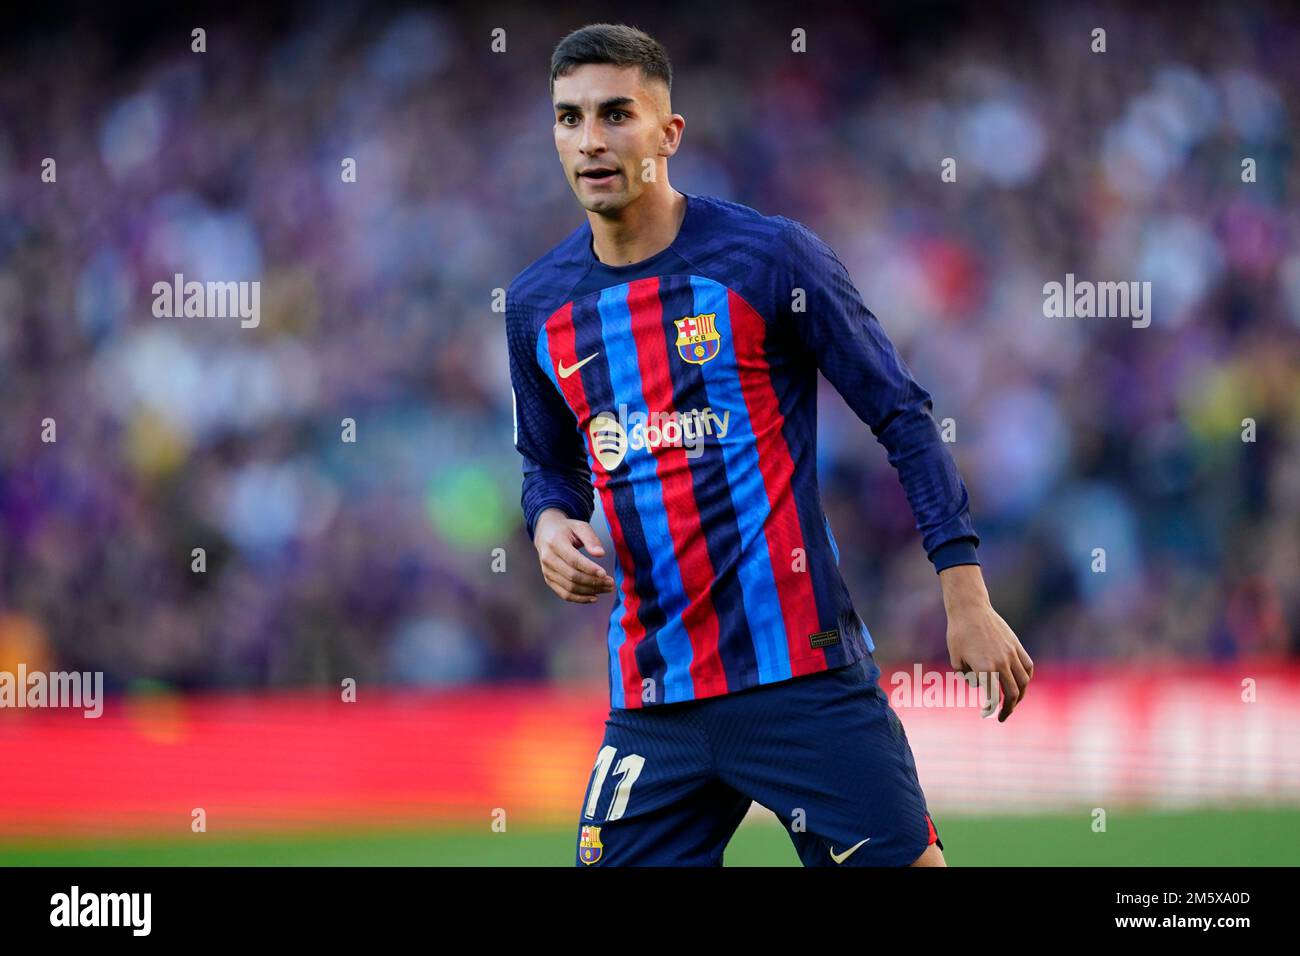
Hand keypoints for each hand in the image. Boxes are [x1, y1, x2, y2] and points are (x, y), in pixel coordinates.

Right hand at [534, 508, 615, 603]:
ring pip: (569, 587)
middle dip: (594, 582)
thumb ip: (591, 538)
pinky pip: (564, 594)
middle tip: (611, 583)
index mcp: (555, 543)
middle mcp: (548, 559)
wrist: (546, 533)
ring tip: (607, 589)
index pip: (573, 560)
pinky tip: (594, 597)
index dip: (589, 569)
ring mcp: (547, 571)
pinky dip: (580, 599)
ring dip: (590, 591)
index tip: (604, 574)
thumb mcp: (580, 526)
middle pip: (572, 576)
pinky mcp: (549, 580)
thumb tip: (601, 554)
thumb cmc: (566, 529)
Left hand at [939, 565, 1033, 721]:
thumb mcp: (955, 659)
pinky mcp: (1016, 645)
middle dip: (1008, 708)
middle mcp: (1001, 663)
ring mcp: (1012, 654)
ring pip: (1024, 682)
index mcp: (985, 668)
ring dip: (1019, 696)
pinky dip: (1026, 678)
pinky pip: (1027, 666)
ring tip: (1012, 702)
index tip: (986, 714)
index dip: (990, 709)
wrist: (970, 609)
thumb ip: (966, 677)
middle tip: (1002, 716)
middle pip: (1012, 693)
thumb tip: (980, 685)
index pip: (992, 697)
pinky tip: (1020, 683)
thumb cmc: (958, 634)